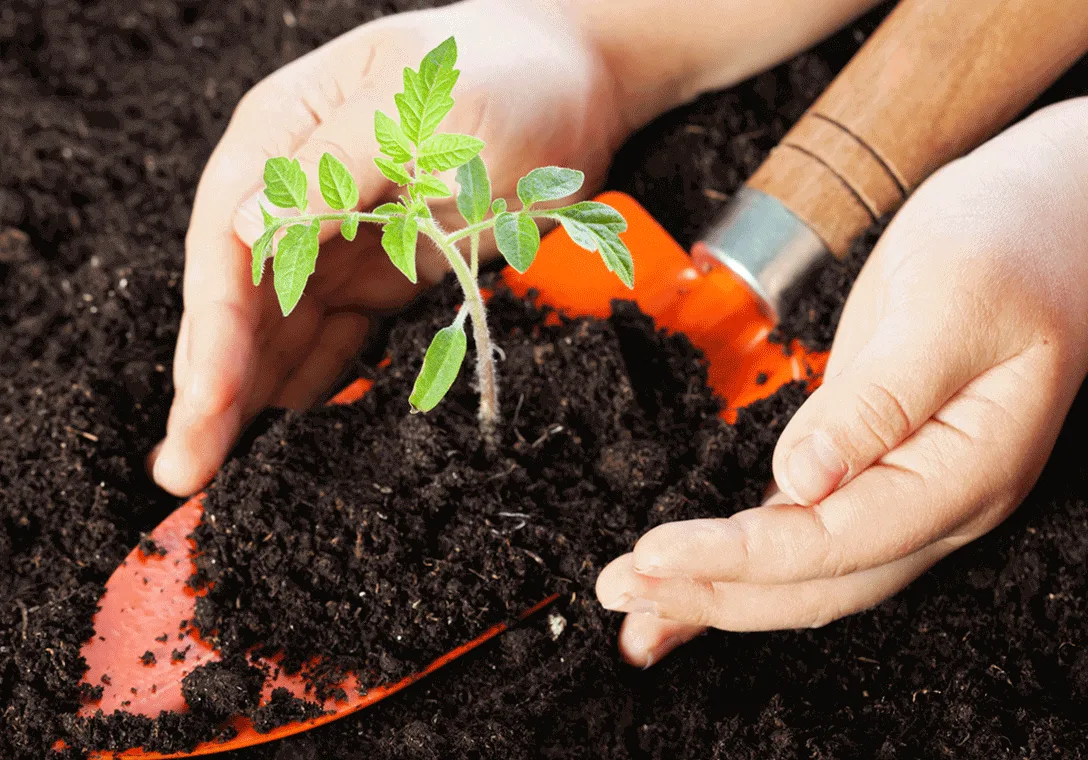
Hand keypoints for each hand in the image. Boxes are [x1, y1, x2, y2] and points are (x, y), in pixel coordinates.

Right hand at [150, 0, 630, 494]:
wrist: (575, 86)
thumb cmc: (501, 75)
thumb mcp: (416, 111)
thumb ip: (330, 168)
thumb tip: (241, 228)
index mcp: (282, 135)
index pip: (227, 245)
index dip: (213, 334)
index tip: (203, 409)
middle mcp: (297, 192)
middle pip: (241, 299)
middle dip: (211, 385)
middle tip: (184, 471)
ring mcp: (339, 237)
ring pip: (279, 328)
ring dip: (249, 396)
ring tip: (215, 469)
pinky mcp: (383, 271)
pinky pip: (335, 335)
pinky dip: (311, 380)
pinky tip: (287, 426)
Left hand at [596, 98, 1087, 666]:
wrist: (1047, 220)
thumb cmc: (1012, 244)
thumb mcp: (946, 303)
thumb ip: (878, 399)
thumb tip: (799, 480)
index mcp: (965, 470)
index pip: (837, 542)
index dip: (740, 557)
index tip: (657, 553)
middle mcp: (936, 499)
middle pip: (816, 580)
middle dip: (712, 592)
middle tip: (621, 589)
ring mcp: (905, 487)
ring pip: (805, 571)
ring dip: (718, 592)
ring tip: (639, 606)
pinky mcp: (871, 464)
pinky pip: (802, 530)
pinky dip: (741, 558)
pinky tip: (691, 574)